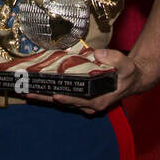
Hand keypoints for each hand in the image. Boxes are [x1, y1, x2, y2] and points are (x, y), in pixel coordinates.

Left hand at [0, 43, 118, 114]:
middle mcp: (89, 105)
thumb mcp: (126, 65)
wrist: (130, 79)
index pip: (79, 101)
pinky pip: (64, 96)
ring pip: (62, 101)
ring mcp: (84, 103)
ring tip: (28, 92)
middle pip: (65, 102)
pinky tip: (39, 89)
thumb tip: (98, 54)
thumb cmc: (128, 73)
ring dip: (45, 96)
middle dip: (47, 98)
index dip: (67, 99)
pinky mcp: (80, 98)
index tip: (56, 96)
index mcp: (99, 100)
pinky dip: (51, 93)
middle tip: (29, 93)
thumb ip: (115, 58)